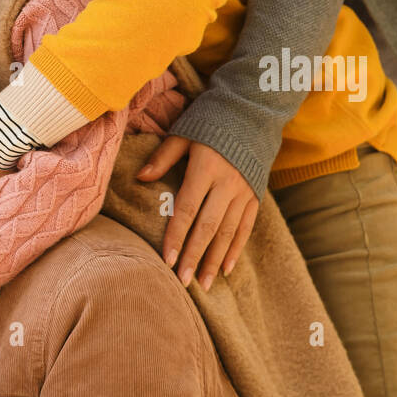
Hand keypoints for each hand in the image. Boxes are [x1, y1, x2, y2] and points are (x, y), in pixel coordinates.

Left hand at [136, 136, 258, 289]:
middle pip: (208, 226)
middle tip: (183, 282)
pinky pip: (246, 227)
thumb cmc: (208, 123)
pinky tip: (226, 269)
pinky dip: (236, 249)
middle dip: (195, 256)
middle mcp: (226, 183)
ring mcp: (243, 191)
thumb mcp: (183, 134)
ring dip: (215, 259)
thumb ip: (163, 157)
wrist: (250, 112)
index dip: (176, 236)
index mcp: (205, 168)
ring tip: (203, 284)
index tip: (166, 260)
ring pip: (228, 231)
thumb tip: (141, 177)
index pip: (187, 209)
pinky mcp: (255, 195)